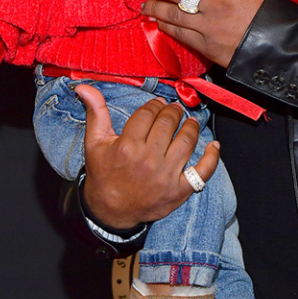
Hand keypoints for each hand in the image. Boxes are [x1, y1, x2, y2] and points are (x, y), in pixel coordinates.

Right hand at [76, 84, 219, 229]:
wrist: (110, 211)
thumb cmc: (104, 175)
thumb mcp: (95, 143)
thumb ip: (95, 113)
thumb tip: (84, 87)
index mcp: (127, 147)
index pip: (148, 114)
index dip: (155, 105)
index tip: (158, 104)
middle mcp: (148, 160)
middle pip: (168, 123)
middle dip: (173, 112)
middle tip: (174, 110)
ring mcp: (166, 176)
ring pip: (186, 141)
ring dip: (191, 127)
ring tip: (190, 122)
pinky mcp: (179, 190)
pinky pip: (203, 171)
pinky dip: (212, 157)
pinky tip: (213, 145)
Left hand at [141, 0, 270, 66]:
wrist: (279, 47)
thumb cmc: (271, 14)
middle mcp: (212, 3)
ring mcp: (207, 25)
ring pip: (172, 13)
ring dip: (154, 8)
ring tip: (144, 4)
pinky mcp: (205, 45)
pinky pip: (179, 33)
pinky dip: (166, 27)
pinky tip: (159, 22)